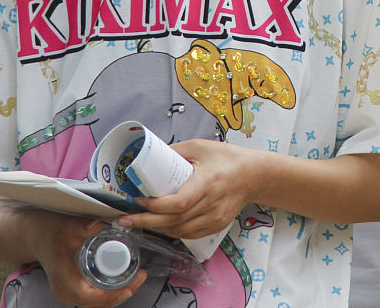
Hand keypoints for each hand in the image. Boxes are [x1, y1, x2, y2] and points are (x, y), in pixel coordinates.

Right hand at [29, 213, 146, 306]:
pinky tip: (123, 280)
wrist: (37, 235)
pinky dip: (110, 292)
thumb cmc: (51, 232)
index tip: (130, 286)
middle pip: (98, 303)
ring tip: (136, 278)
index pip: (90, 298)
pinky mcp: (73, 289)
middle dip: (121, 294)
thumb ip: (82, 226)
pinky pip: (94, 297)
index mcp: (64, 281)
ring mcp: (69, 292)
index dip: (112, 296)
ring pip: (97, 302)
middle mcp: (66, 291)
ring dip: (117, 294)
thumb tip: (97, 225)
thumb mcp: (68, 227)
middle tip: (140, 277)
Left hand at [119, 139, 252, 239]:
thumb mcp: (200, 147)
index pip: (179, 203)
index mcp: (208, 182)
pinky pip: (189, 234)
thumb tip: (149, 157)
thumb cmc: (227, 158)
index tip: (139, 200)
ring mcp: (215, 218)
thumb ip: (176, 151)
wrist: (254, 175)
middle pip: (175, 220)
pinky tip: (160, 225)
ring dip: (157, 228)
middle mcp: (212, 204)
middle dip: (147, 221)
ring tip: (138, 222)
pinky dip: (172, 231)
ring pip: (180, 231)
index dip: (156, 206)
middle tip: (125, 220)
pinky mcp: (216, 225)